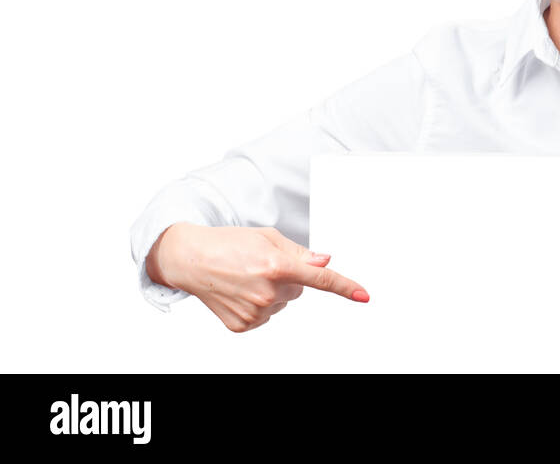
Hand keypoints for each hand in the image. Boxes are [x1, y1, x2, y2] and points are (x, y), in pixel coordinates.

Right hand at [146, 223, 368, 332]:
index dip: (344, 286)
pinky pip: (266, 316)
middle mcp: (267, 292)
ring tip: (246, 277)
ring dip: (272, 291)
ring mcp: (254, 312)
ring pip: (283, 303)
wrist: (190, 259)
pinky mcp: (242, 326)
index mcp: (276, 265)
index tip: (364, 295)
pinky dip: (258, 305)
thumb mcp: (267, 237)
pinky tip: (240, 292)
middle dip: (288, 277)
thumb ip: (300, 252)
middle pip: (299, 289)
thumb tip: (324, 260)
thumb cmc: (229, 243)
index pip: (319, 278)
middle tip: (262, 265)